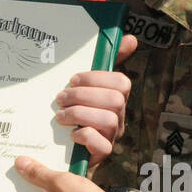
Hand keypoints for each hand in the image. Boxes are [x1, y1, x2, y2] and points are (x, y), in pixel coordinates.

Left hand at [53, 32, 135, 167]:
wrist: (61, 146)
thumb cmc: (76, 108)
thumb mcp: (86, 83)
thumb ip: (106, 60)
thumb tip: (131, 38)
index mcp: (115, 97)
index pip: (121, 83)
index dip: (97, 78)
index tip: (72, 79)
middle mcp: (118, 116)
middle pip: (115, 101)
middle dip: (84, 96)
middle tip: (61, 98)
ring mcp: (112, 136)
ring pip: (110, 121)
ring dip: (81, 114)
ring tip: (60, 115)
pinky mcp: (101, 154)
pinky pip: (104, 146)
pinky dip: (86, 137)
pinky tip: (72, 134)